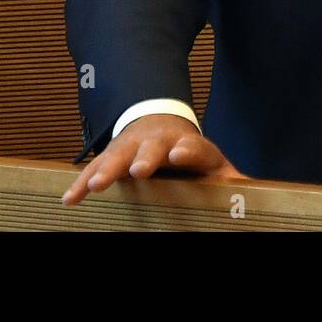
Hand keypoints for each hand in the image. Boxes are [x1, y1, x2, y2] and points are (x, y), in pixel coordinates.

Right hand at [61, 114, 246, 204]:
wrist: (162, 124)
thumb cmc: (191, 155)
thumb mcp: (212, 165)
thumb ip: (229, 180)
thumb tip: (251, 193)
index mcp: (191, 145)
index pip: (194, 147)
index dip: (187, 151)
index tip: (179, 154)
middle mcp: (160, 142)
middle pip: (152, 148)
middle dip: (145, 158)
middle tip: (139, 169)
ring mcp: (133, 147)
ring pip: (119, 156)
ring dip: (108, 170)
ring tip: (97, 185)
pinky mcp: (112, 156)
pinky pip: (94, 169)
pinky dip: (82, 182)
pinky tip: (70, 198)